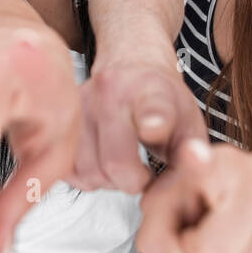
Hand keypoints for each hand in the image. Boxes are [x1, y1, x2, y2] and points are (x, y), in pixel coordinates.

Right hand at [73, 59, 207, 192]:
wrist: (131, 63)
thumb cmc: (161, 98)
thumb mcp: (189, 122)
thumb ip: (190, 157)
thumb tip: (180, 189)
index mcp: (153, 92)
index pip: (153, 109)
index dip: (153, 123)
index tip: (154, 129)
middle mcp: (111, 92)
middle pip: (116, 162)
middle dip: (134, 182)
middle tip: (144, 174)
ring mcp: (81, 104)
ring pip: (88, 171)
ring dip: (107, 181)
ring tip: (122, 165)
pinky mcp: (61, 118)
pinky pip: (68, 168)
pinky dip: (86, 176)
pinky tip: (101, 162)